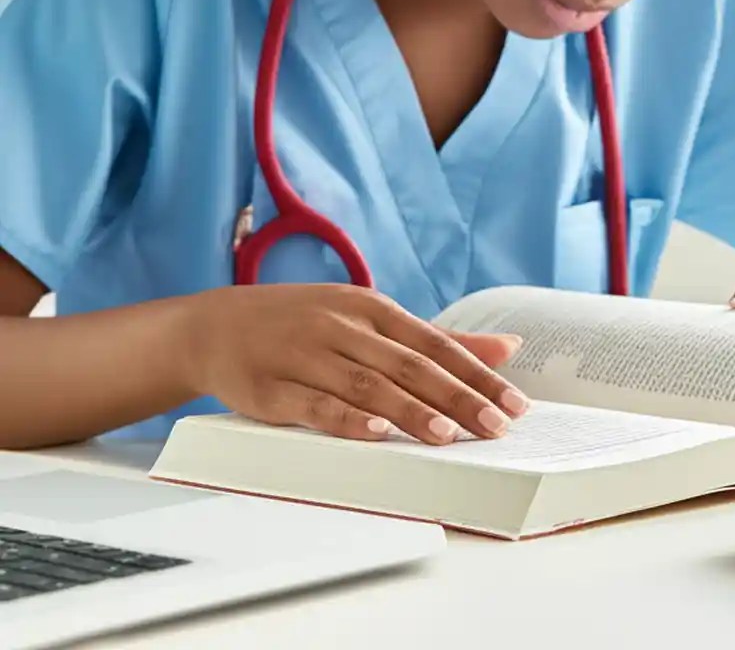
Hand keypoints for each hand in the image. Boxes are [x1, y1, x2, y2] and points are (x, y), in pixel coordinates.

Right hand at [183, 284, 528, 444]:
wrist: (212, 326)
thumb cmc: (304, 325)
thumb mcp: (369, 320)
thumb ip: (437, 340)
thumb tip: (506, 348)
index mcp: (371, 309)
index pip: (436, 344)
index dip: (478, 375)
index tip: (514, 404)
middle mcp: (342, 326)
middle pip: (410, 365)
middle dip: (458, 397)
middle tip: (497, 426)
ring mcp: (304, 355)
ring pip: (367, 384)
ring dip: (410, 410)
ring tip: (448, 434)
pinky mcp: (270, 387)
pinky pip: (313, 404)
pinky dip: (346, 418)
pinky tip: (375, 433)